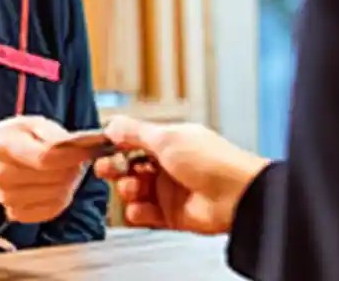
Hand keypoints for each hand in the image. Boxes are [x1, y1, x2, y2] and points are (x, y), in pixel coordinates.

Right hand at [0, 116, 95, 223]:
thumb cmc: (13, 138)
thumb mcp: (30, 124)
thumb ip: (55, 134)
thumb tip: (83, 146)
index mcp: (5, 146)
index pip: (47, 157)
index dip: (74, 155)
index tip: (90, 149)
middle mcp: (2, 175)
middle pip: (55, 178)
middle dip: (74, 168)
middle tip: (77, 158)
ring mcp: (7, 197)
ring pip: (57, 196)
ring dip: (69, 184)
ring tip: (64, 170)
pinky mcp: (15, 213)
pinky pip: (51, 211)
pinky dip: (60, 199)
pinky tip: (54, 185)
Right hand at [93, 116, 268, 235]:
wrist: (236, 196)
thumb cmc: (212, 162)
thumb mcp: (167, 138)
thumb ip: (134, 132)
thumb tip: (111, 125)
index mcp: (170, 142)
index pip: (134, 141)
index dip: (115, 145)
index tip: (101, 147)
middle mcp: (168, 165)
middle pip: (129, 167)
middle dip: (115, 168)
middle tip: (107, 169)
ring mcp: (170, 190)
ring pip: (134, 191)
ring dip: (128, 190)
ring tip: (134, 188)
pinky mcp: (171, 214)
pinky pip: (144, 214)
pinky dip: (138, 212)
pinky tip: (140, 208)